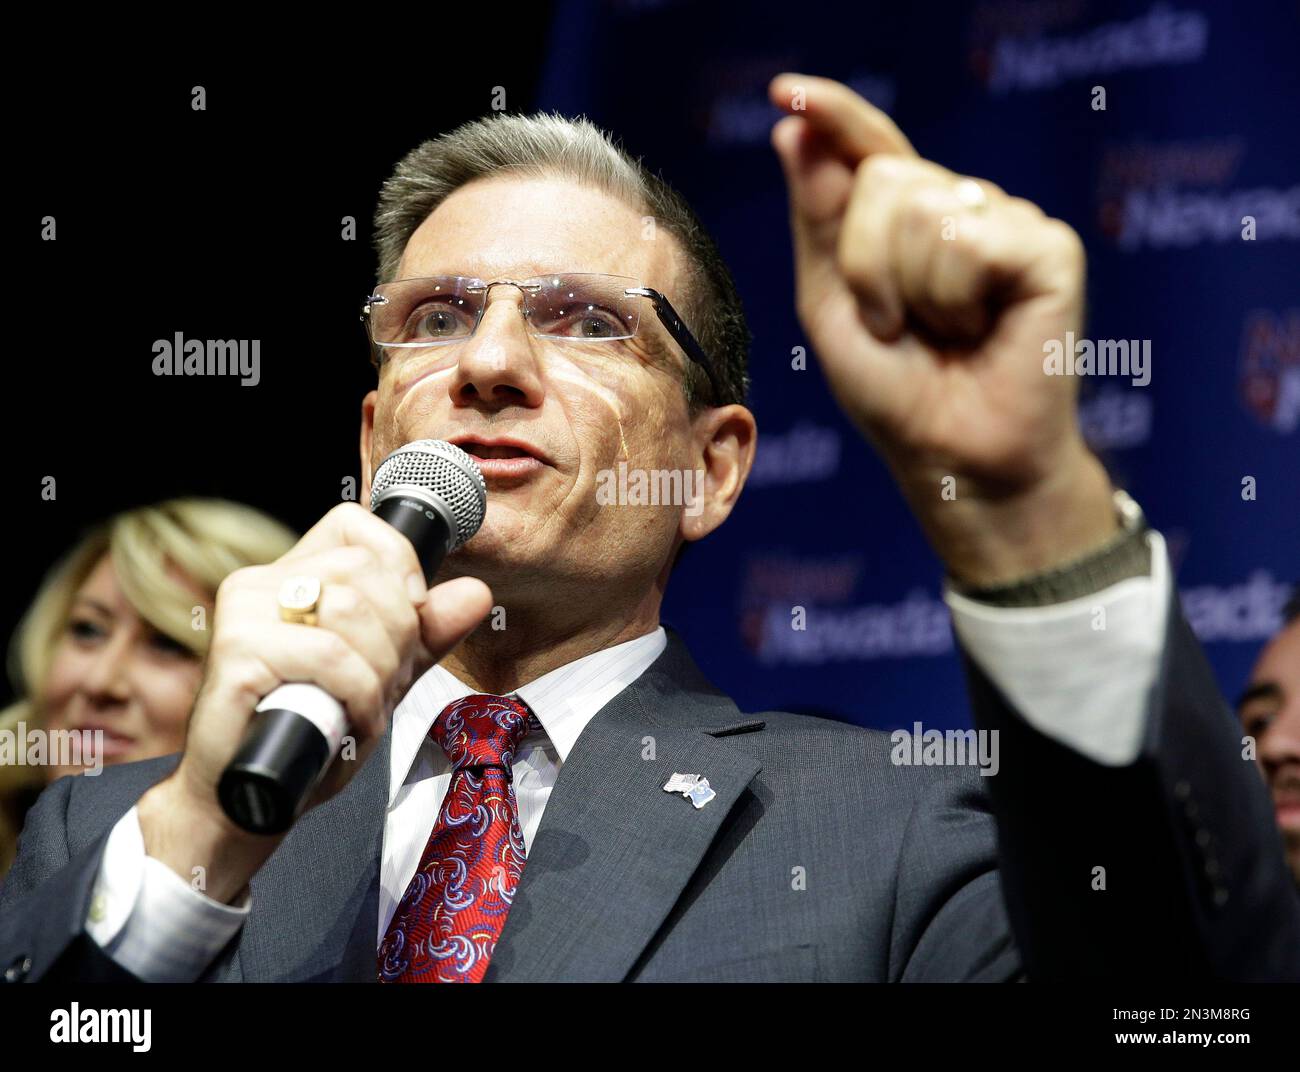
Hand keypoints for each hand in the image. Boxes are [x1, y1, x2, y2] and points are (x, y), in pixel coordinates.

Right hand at [138, 502, 492, 901]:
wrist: (255, 797)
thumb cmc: (312, 732)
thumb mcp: (384, 673)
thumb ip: (426, 632)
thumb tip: (477, 593)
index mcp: (291, 576)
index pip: (353, 524)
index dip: (397, 560)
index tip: (413, 611)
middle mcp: (260, 584)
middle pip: (361, 568)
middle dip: (397, 631)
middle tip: (389, 679)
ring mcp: (243, 615)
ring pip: (348, 608)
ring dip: (380, 668)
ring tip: (369, 704)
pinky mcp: (237, 652)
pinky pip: (329, 655)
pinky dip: (359, 694)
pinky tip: (354, 722)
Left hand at [769, 73, 1115, 584]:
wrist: (952, 455)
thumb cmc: (895, 389)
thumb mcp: (831, 301)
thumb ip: (818, 216)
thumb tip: (795, 126)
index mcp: (906, 218)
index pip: (869, 146)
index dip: (834, 114)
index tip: (785, 92)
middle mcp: (960, 206)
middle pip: (883, 181)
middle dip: (865, 266)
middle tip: (894, 324)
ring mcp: (1007, 222)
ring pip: (924, 209)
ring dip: (907, 292)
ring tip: (940, 334)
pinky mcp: (1048, 248)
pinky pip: (970, 242)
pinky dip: (954, 300)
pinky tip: (980, 330)